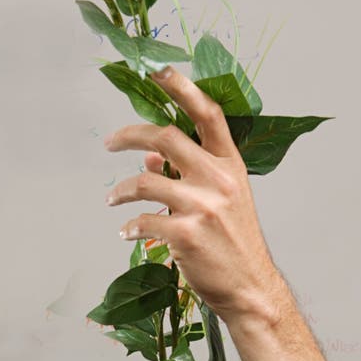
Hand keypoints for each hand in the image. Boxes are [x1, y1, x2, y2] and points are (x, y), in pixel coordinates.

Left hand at [104, 65, 281, 327]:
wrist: (250, 288)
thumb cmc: (234, 245)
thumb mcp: (222, 202)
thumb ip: (188, 174)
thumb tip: (151, 154)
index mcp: (230, 166)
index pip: (207, 115)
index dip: (181, 88)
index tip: (156, 73)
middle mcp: (218, 180)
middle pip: (167, 136)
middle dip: (130, 134)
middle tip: (109, 143)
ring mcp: (203, 206)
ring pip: (146, 180)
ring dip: (121, 189)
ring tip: (111, 199)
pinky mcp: (187, 235)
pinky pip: (144, 221)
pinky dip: (130, 226)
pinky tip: (127, 232)